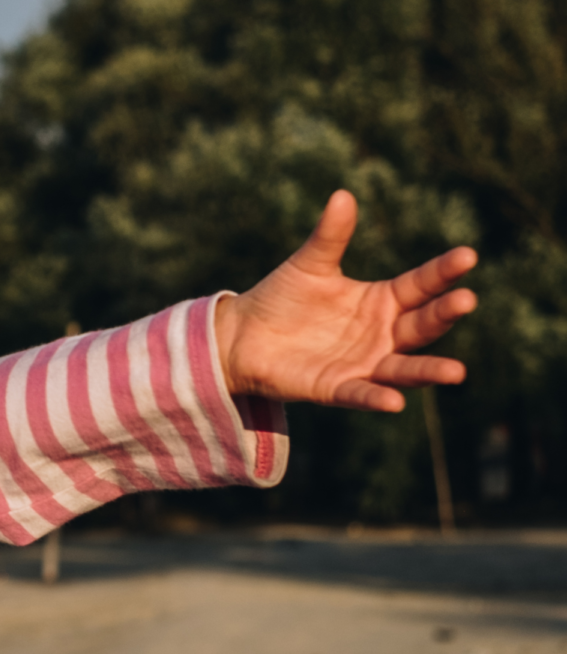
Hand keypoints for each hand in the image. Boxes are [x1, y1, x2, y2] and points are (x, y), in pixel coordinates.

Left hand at [214, 191, 476, 411]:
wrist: (242, 335)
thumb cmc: (282, 298)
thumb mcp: (309, 264)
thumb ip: (330, 236)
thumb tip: (342, 194)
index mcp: (383, 300)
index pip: (421, 285)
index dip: (443, 272)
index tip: (468, 255)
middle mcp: (382, 334)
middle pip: (421, 326)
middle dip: (444, 314)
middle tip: (467, 300)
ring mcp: (364, 363)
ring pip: (404, 368)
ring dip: (428, 370)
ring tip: (456, 371)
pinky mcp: (337, 387)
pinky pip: (361, 394)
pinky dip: (377, 398)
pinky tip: (394, 402)